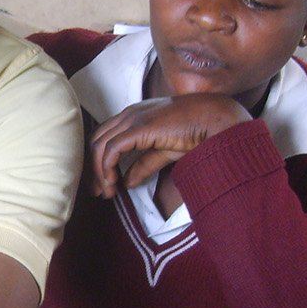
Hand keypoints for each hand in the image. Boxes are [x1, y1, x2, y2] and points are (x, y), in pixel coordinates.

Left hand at [89, 94, 250, 197]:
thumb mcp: (163, 152)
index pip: (104, 137)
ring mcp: (132, 119)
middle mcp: (128, 115)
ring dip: (100, 172)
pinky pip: (112, 149)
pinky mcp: (138, 127)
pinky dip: (108, 167)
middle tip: (98, 192)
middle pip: (97, 141)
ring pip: (101, 146)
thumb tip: (128, 183)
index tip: (103, 184)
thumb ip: (143, 165)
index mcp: (133, 116)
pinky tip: (114, 183)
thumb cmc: (194, 131)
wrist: (212, 119)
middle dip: (94, 169)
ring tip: (108, 192)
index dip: (99, 161)